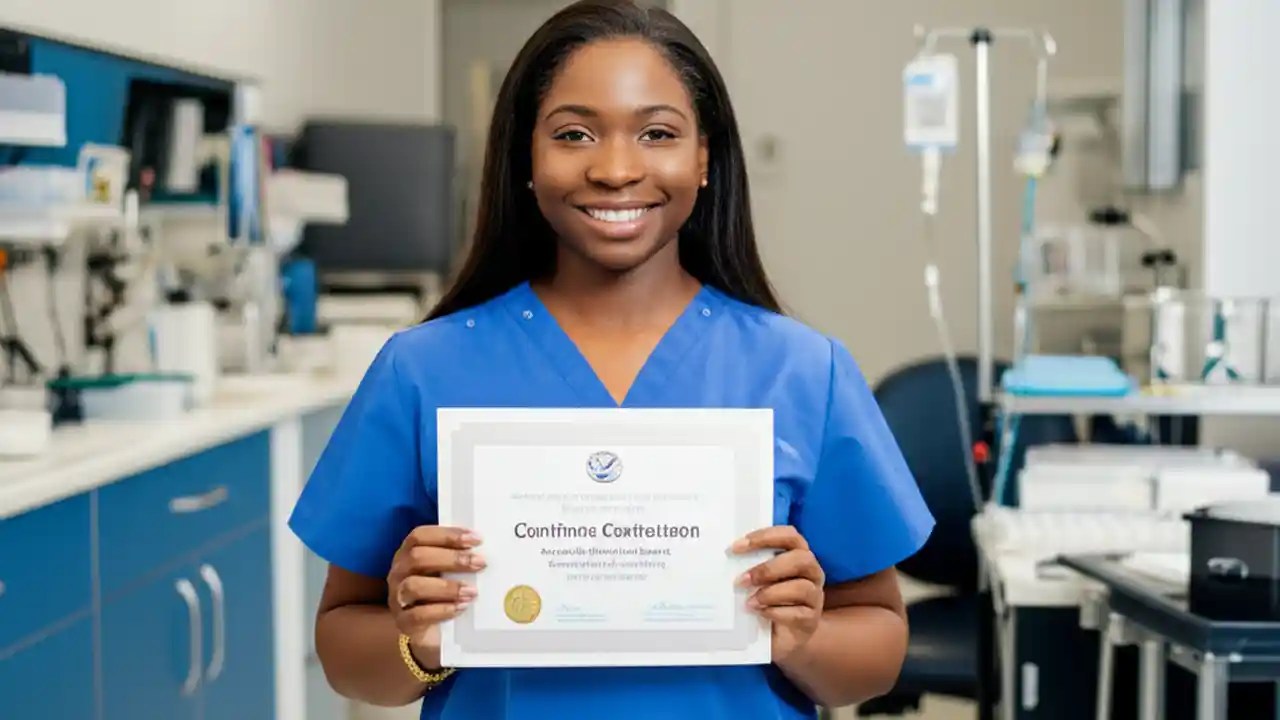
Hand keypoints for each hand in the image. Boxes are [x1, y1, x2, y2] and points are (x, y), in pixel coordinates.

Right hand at [386, 526, 485, 669]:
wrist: (430, 632)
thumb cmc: (441, 594)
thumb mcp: (448, 573)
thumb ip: (459, 560)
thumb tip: (485, 551)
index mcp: (408, 553)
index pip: (420, 536)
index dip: (447, 535)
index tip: (476, 539)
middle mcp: (399, 572)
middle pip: (417, 557)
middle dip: (452, 558)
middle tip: (480, 563)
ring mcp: (397, 598)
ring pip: (414, 586)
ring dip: (447, 587)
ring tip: (472, 592)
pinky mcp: (403, 622)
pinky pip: (417, 615)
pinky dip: (441, 610)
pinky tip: (461, 608)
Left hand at [732, 526, 824, 662]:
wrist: (781, 634)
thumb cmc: (769, 599)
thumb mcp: (760, 579)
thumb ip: (752, 565)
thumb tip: (729, 559)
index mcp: (799, 555)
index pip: (790, 536)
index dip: (765, 537)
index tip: (737, 547)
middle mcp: (812, 572)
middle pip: (801, 559)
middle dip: (769, 569)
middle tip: (743, 580)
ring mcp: (815, 596)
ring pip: (802, 588)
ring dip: (770, 593)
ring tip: (750, 601)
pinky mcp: (811, 620)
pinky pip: (797, 613)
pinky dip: (774, 612)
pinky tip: (760, 613)